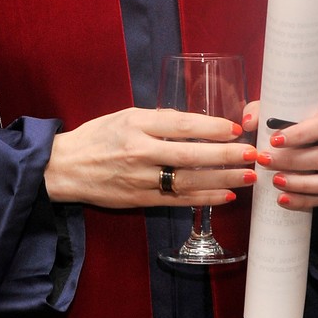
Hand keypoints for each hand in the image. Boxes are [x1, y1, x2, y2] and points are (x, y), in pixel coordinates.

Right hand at [45, 107, 264, 207]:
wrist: (65, 168)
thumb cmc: (97, 137)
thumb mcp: (124, 116)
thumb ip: (158, 119)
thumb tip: (195, 122)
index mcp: (137, 125)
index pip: (181, 125)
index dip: (212, 127)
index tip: (235, 129)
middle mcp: (140, 152)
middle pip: (190, 154)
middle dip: (225, 155)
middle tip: (253, 154)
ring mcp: (141, 179)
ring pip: (189, 181)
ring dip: (222, 179)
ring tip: (248, 176)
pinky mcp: (141, 200)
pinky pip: (178, 201)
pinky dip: (204, 199)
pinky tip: (226, 196)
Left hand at [243, 99, 317, 210]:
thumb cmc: (301, 116)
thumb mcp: (283, 105)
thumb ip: (261, 110)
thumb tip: (248, 124)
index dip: (298, 134)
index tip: (273, 141)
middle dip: (292, 161)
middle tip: (265, 161)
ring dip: (300, 184)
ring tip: (275, 181)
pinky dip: (304, 200)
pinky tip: (283, 198)